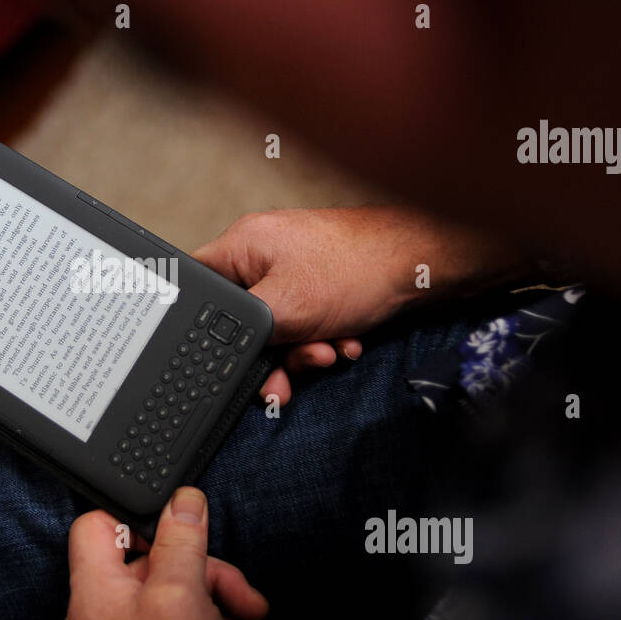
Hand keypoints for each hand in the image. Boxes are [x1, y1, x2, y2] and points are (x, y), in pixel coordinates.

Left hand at [61, 487, 269, 619]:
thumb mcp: (184, 596)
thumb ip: (182, 541)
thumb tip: (183, 501)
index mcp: (94, 592)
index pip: (98, 526)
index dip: (141, 518)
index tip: (178, 526)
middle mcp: (99, 617)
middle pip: (149, 563)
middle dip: (203, 572)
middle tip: (234, 589)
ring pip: (170, 596)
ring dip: (217, 603)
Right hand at [192, 205, 525, 402]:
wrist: (423, 263)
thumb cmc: (359, 268)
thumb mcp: (286, 309)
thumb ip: (245, 334)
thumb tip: (220, 355)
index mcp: (241, 244)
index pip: (197, 289)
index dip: (205, 328)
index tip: (228, 357)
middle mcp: (263, 252)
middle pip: (242, 320)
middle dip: (273, 352)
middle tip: (287, 375)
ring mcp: (293, 267)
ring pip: (278, 328)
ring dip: (304, 350)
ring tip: (331, 352)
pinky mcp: (321, 284)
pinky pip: (306, 324)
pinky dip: (324, 338)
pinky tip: (347, 342)